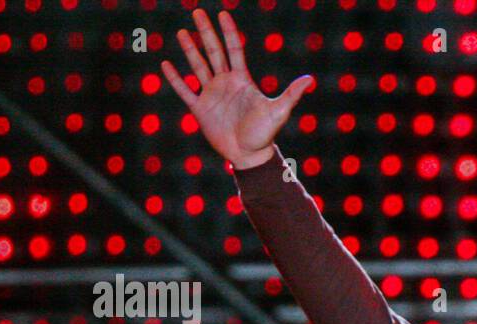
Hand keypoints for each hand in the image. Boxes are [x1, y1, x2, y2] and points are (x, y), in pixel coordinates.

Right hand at [160, 8, 311, 169]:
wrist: (249, 156)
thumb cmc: (265, 135)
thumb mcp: (278, 112)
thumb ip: (291, 94)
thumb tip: (310, 79)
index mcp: (242, 80)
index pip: (234, 49)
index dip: (228, 32)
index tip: (222, 14)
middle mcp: (226, 83)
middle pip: (214, 52)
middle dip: (206, 32)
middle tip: (197, 12)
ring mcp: (212, 95)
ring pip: (198, 67)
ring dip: (189, 50)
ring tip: (181, 33)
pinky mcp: (200, 109)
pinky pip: (185, 90)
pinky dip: (175, 78)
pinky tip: (166, 65)